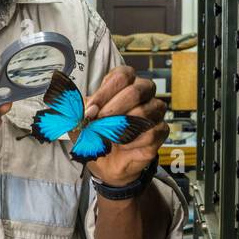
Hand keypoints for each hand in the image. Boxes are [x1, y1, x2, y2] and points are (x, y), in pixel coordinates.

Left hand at [84, 65, 168, 186]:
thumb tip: (81, 107)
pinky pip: (151, 133)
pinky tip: (123, 146)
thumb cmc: (94, 135)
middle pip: (136, 91)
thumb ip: (78, 109)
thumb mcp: (79, 120)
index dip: (105, 92)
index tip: (91, 109)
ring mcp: (154, 112)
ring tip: (108, 136)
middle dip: (113, 108)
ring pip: (145, 112)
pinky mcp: (160, 131)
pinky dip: (133, 141)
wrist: (104, 163)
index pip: (123, 76)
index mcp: (124, 84)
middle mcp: (143, 94)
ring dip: (121, 127)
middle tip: (98, 122)